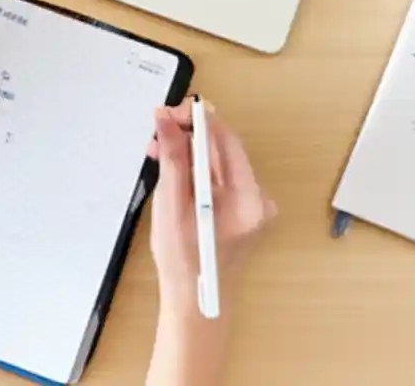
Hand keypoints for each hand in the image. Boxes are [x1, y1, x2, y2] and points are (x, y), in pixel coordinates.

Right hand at [146, 101, 275, 312]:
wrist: (193, 303)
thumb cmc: (184, 262)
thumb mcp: (172, 205)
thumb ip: (173, 157)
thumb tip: (166, 119)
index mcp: (249, 197)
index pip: (226, 141)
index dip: (198, 120)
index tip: (170, 112)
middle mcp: (256, 198)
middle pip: (221, 150)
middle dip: (188, 135)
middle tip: (157, 131)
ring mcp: (248, 205)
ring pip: (215, 163)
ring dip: (187, 152)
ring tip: (157, 150)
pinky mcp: (237, 210)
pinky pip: (214, 178)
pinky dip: (192, 170)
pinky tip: (170, 169)